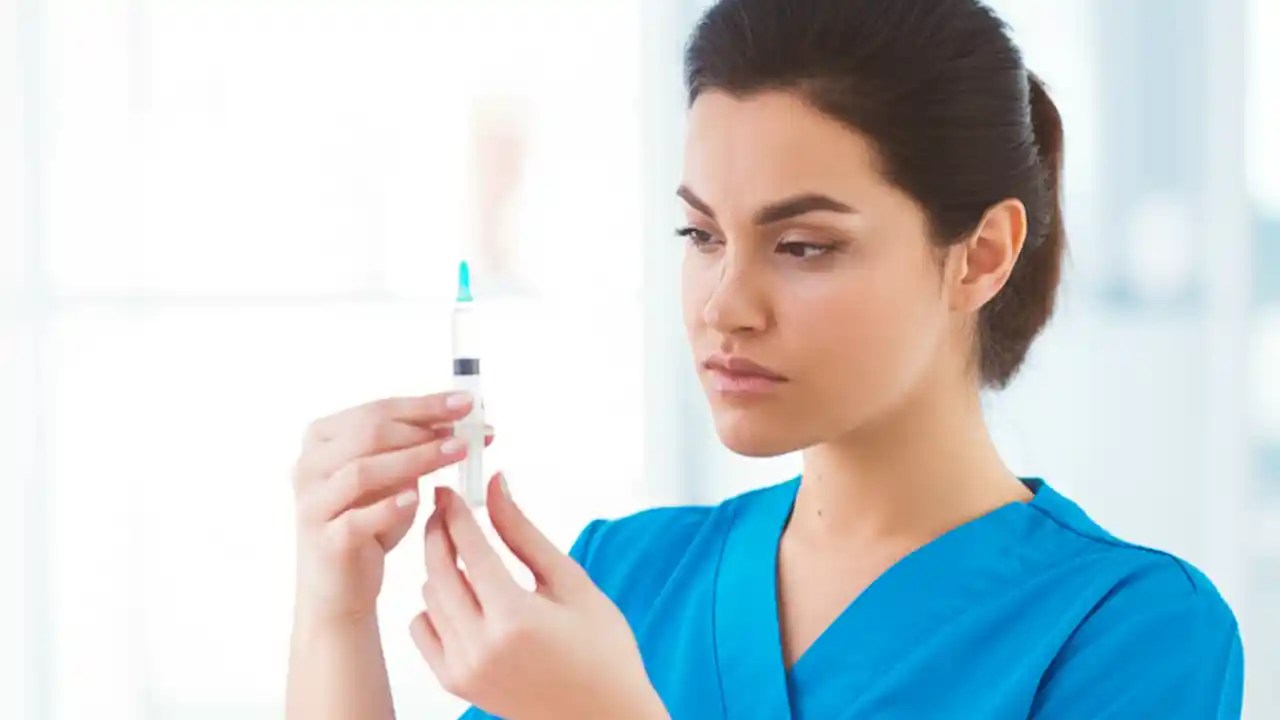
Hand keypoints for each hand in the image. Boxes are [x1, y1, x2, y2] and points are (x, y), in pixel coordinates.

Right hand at [291, 392, 492, 623]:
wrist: (342, 589)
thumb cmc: (372, 525)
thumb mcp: (395, 479)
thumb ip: (417, 448)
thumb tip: (465, 423)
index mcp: (323, 439)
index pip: (377, 410)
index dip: (424, 404)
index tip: (466, 403)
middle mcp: (309, 466)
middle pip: (369, 433)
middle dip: (424, 428)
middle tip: (466, 432)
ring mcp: (312, 504)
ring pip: (363, 470)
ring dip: (415, 458)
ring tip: (456, 454)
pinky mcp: (324, 542)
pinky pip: (355, 520)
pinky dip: (387, 507)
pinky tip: (417, 498)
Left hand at [411, 477, 667, 719]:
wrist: (602, 717)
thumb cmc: (602, 651)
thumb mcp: (570, 582)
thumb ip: (523, 533)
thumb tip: (495, 486)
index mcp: (515, 618)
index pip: (469, 549)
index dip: (455, 511)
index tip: (450, 489)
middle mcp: (481, 646)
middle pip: (437, 570)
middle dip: (439, 532)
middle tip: (447, 509)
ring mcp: (463, 669)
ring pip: (428, 597)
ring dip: (440, 569)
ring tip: (465, 553)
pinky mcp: (455, 683)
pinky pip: (423, 630)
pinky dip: (433, 607)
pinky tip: (461, 597)